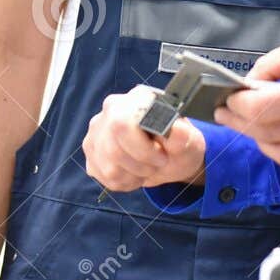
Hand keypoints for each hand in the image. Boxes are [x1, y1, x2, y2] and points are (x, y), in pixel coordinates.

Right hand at [83, 85, 204, 192]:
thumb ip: (183, 136)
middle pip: (113, 149)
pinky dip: (123, 181)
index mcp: (137, 98)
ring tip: (147, 168)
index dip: (143, 149)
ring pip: (108, 166)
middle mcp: (111, 109)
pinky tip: (134, 171)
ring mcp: (97, 130)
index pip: (123, 123)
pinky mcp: (91, 150)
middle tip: (156, 165)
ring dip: (133, 175)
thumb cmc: (177, 143)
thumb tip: (177, 129)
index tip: (162, 156)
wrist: (169, 154)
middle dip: (140, 166)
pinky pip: (102, 175)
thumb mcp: (189, 140)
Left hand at [215, 28, 279, 164]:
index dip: (236, 105)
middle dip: (238, 121)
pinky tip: (268, 134)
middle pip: (263, 132)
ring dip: (254, 137)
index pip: (259, 110)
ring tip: (242, 121)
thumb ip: (274, 64)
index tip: (226, 96)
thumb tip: (250, 83)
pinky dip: (276, 148)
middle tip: (223, 109)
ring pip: (277, 150)